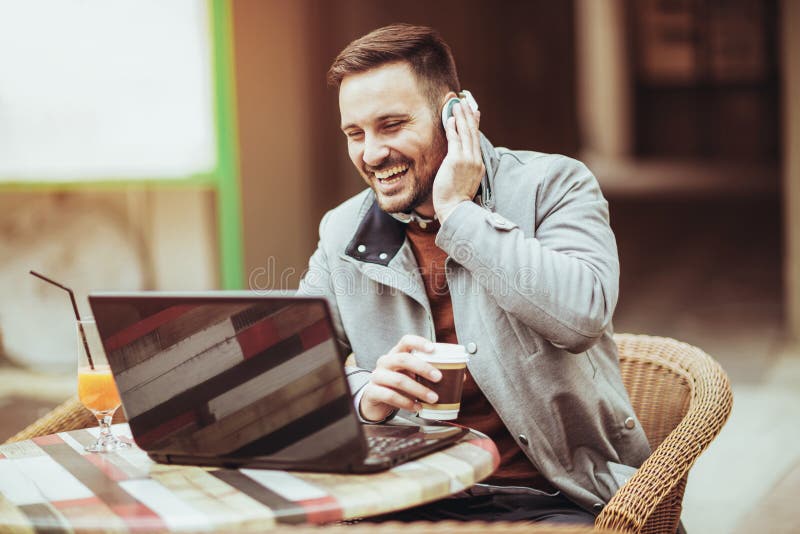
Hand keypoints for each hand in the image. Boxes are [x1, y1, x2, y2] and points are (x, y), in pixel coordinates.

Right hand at [359, 335, 442, 421]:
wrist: (375, 399)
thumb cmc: (398, 384)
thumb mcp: (412, 375)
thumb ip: (430, 374)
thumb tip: (460, 377)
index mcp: (396, 353)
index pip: (406, 341)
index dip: (419, 342)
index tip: (433, 349)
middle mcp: (385, 362)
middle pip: (403, 359)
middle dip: (423, 368)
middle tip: (439, 378)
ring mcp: (377, 376)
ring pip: (398, 380)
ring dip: (419, 390)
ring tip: (433, 398)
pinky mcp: (373, 392)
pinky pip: (391, 396)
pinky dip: (407, 403)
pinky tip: (418, 407)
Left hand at [432, 101, 484, 221]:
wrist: (456, 210)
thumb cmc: (456, 201)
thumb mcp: (465, 183)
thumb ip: (465, 170)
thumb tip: (458, 164)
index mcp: (478, 166)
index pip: (476, 141)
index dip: (475, 125)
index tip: (474, 113)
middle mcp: (475, 160)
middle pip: (473, 133)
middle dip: (468, 115)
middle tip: (465, 102)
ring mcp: (467, 160)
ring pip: (465, 133)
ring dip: (460, 116)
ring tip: (457, 104)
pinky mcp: (456, 160)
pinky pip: (455, 139)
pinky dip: (452, 128)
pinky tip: (449, 118)